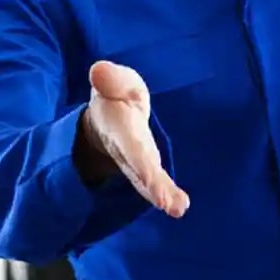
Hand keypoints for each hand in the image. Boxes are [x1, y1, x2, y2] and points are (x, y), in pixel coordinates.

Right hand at [82, 61, 189, 217]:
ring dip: (161, 194)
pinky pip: (153, 183)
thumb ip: (110, 78)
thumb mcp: (114, 82)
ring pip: (146, 181)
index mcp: (121, 127)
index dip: (141, 163)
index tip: (152, 177)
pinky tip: (181, 207)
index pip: (132, 146)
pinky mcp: (145, 168)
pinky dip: (165, 195)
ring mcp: (135, 162)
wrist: (106, 117)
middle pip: (140, 170)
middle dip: (153, 186)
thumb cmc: (116, 96)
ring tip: (178, 209)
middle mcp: (127, 149)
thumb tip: (99, 70)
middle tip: (170, 205)